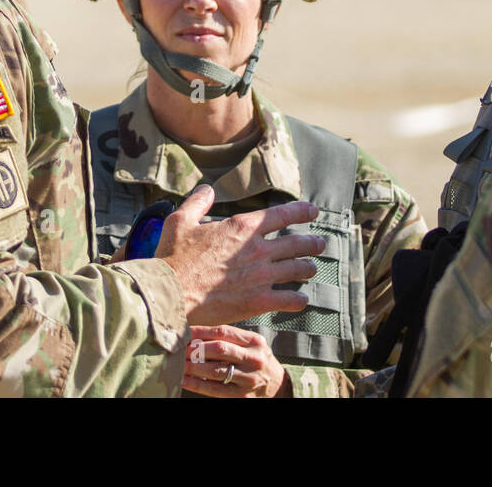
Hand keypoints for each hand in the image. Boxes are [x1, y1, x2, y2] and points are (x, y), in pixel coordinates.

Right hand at [156, 186, 323, 325]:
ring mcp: (261, 275)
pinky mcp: (258, 300)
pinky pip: (289, 299)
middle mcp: (258, 249)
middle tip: (320, 244)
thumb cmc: (173, 257)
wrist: (171, 293)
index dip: (301, 212)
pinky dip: (298, 299)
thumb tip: (206, 189)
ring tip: (312, 268)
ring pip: (297, 269)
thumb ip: (197, 203)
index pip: (282, 214)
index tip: (313, 211)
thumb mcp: (180, 221)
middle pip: (297, 243)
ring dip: (307, 268)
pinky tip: (302, 300)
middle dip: (312, 243)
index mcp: (242, 227)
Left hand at [183, 324, 291, 397]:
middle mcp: (253, 358)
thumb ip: (230, 338)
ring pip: (215, 370)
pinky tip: (184, 380)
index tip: (185, 332)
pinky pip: (214, 389)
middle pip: (219, 349)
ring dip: (192, 366)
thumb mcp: (251, 345)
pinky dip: (196, 384)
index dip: (201, 331)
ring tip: (177, 364)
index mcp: (254, 341)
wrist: (277, 385)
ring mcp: (248, 378)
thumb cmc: (256, 360)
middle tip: (179, 349)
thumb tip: (195, 333)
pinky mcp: (241, 395)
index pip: (224, 331)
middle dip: (195, 348)